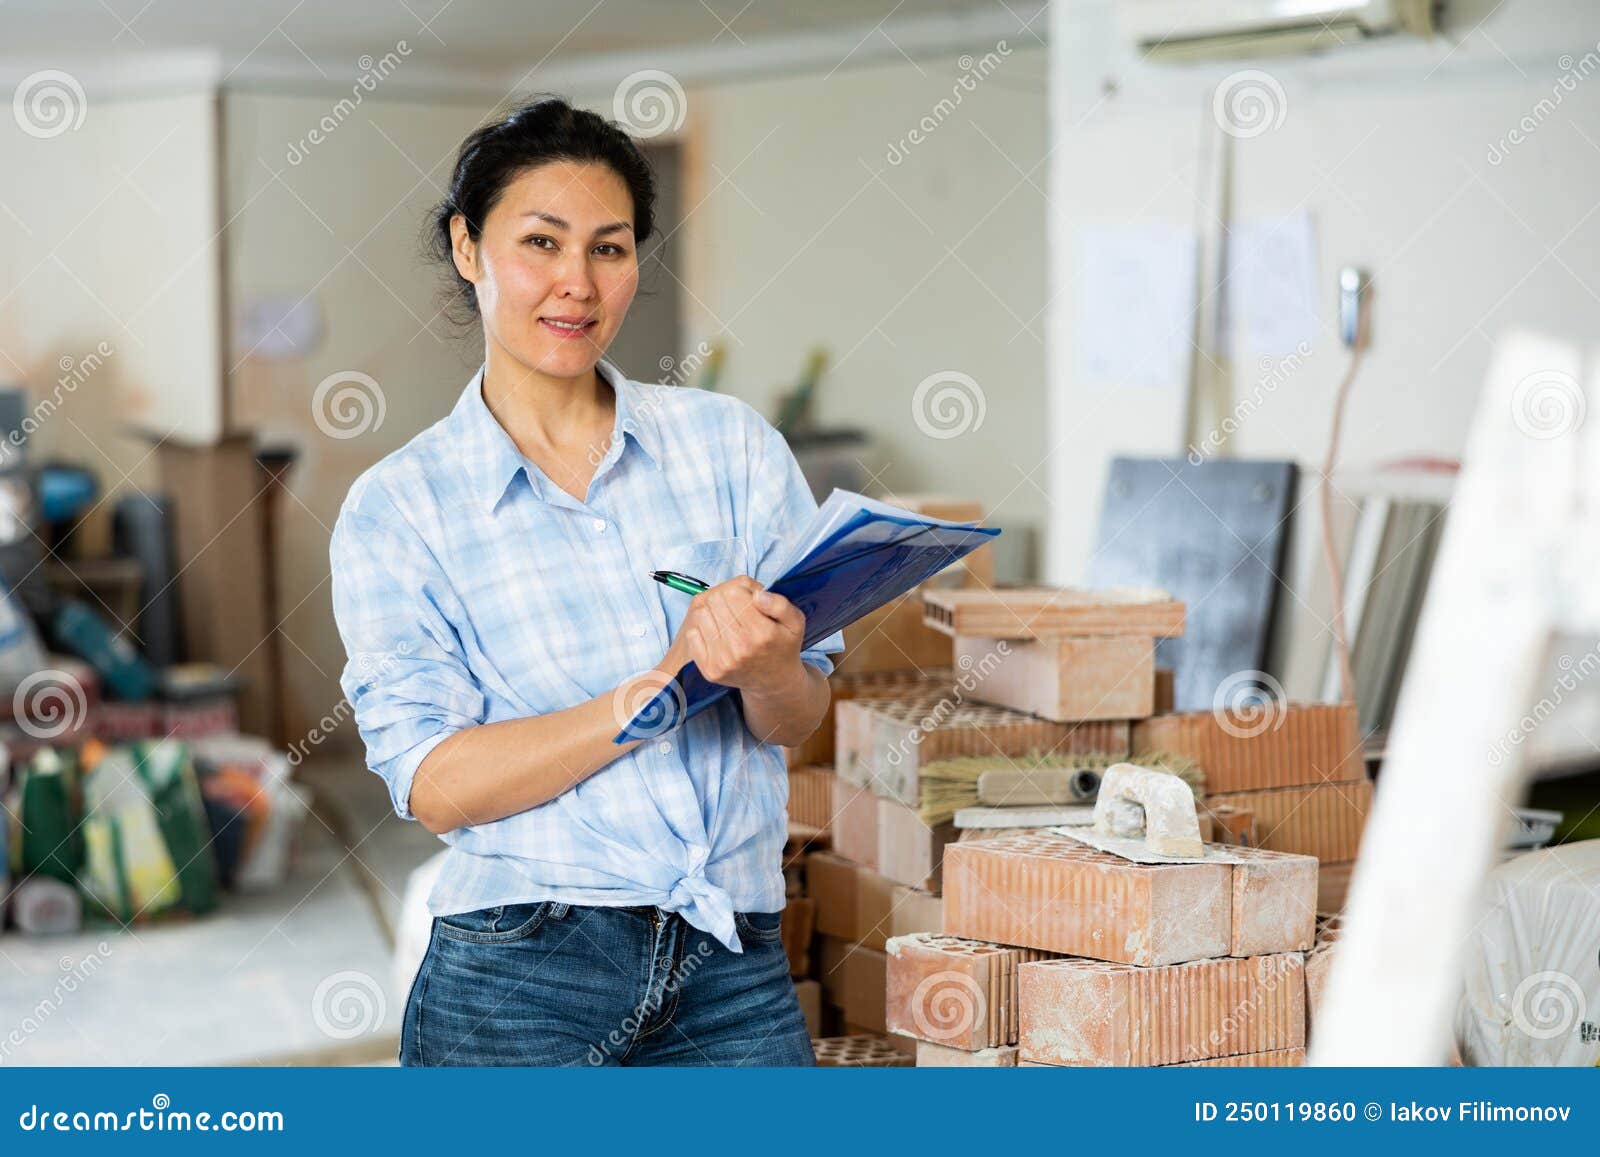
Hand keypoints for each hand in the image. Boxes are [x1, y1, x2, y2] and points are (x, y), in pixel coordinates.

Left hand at [663, 576, 805, 698]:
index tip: (748, 599)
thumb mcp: (795, 622)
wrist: (773, 681)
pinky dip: (702, 629)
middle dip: (726, 600)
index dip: (740, 591)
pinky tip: (718, 633)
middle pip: (716, 601)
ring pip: (702, 614)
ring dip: (713, 612)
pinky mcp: (710, 670)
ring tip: (728, 620)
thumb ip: (780, 604)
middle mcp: (741, 648)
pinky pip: (693, 634)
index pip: (733, 593)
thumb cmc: (782, 646)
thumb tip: (757, 595)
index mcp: (763, 633)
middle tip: (738, 609)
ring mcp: (723, 661)